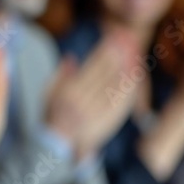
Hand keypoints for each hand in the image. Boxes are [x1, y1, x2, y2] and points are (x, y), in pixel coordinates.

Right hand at [44, 31, 140, 159]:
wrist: (59, 144)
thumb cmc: (52, 114)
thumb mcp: (49, 93)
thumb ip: (61, 75)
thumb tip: (71, 57)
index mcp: (68, 93)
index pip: (91, 67)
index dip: (103, 51)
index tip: (112, 39)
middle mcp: (83, 103)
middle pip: (106, 73)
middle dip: (118, 56)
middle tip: (127, 42)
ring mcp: (97, 113)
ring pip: (117, 87)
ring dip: (127, 69)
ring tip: (134, 56)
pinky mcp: (108, 122)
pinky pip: (123, 102)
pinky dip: (130, 88)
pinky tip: (134, 78)